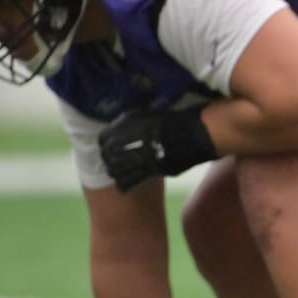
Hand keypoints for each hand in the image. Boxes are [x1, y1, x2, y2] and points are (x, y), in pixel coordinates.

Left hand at [98, 106, 216, 191]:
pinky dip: (124, 183)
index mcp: (126, 127)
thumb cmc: (173, 121)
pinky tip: (126, 183)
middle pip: (107, 155)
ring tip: (120, 171)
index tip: (110, 145)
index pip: (103, 138)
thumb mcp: (147, 113)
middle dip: (109, 158)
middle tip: (115, 159)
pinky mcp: (148, 172)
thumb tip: (118, 127)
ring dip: (115, 171)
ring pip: (114, 170)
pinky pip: (127, 182)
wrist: (194, 134)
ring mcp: (137, 159)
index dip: (105, 142)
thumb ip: (129, 121)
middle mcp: (127, 144)